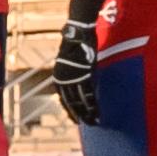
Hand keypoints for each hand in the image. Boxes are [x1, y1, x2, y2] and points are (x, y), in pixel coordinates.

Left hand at [49, 0, 106, 123]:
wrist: (78, 32)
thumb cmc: (75, 44)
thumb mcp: (69, 61)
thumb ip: (71, 73)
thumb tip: (77, 80)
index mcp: (59, 78)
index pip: (64, 99)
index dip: (70, 110)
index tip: (76, 119)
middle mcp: (63, 80)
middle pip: (71, 103)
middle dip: (79, 115)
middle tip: (87, 124)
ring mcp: (73, 78)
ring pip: (80, 101)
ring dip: (87, 113)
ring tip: (94, 122)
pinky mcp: (84, 75)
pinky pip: (89, 94)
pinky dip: (93, 104)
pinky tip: (97, 112)